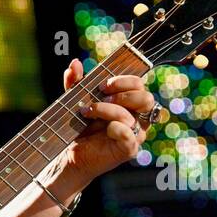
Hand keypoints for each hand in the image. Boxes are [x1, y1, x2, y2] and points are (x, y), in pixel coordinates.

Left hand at [55, 58, 156, 190]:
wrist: (70, 153)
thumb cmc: (79, 127)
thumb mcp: (76, 100)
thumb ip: (76, 83)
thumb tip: (74, 64)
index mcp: (129, 103)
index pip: (139, 85)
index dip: (124, 81)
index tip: (102, 85)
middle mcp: (137, 118)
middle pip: (146, 98)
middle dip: (122, 95)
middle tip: (101, 98)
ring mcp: (135, 134)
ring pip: (133, 116)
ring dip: (110, 110)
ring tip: (89, 112)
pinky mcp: (129, 150)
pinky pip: (130, 137)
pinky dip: (118, 129)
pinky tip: (105, 129)